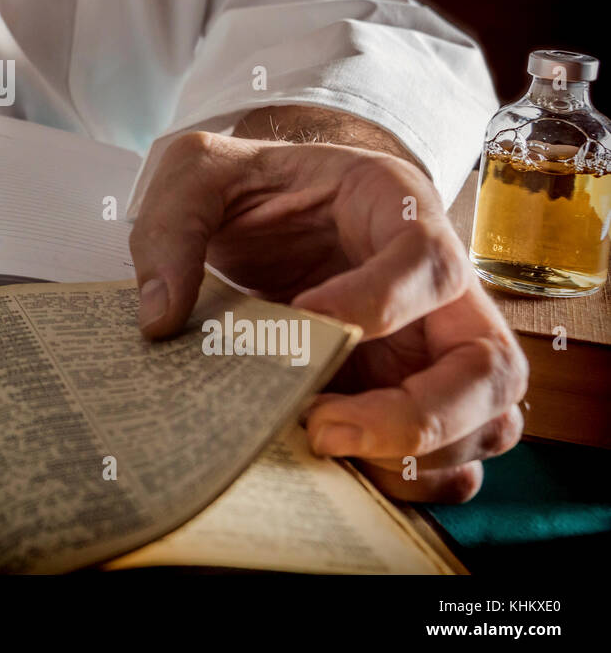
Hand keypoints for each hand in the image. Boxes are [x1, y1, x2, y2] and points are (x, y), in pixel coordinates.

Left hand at [129, 130, 527, 502]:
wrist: (256, 206)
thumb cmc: (244, 185)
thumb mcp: (196, 173)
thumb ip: (171, 228)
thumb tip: (161, 319)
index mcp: (396, 206)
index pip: (430, 261)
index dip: (380, 303)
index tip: (300, 322)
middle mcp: (438, 283)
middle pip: (490, 361)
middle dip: (422, 415)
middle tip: (322, 429)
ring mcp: (434, 344)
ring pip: (489, 419)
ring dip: (418, 456)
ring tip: (322, 445)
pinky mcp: (415, 391)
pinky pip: (457, 454)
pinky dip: (416, 479)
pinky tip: (347, 469)